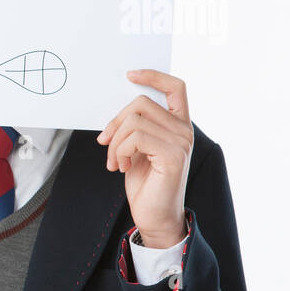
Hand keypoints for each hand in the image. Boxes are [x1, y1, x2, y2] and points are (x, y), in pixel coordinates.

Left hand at [96, 70, 193, 247]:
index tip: (129, 74)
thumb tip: (117, 111)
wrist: (154, 216)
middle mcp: (184, 130)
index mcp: (178, 124)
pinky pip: (135, 138)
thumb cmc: (145, 182)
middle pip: (141, 102)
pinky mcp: (173, 155)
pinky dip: (119, 152)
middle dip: (115, 122)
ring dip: (114, 142)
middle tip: (105, 144)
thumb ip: (135, 127)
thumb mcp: (136, 148)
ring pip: (134, 120)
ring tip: (115, 161)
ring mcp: (181, 142)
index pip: (175, 87)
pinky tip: (121, 167)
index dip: (153, 76)